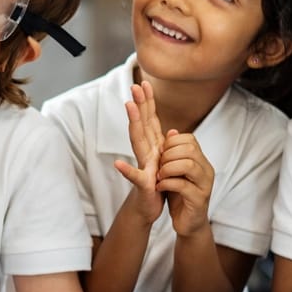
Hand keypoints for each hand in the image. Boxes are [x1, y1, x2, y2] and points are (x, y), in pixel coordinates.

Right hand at [114, 82, 165, 224]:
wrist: (148, 208)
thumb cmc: (156, 184)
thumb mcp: (165, 162)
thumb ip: (165, 146)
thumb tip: (173, 130)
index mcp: (153, 147)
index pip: (150, 121)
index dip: (148, 103)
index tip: (145, 84)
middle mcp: (146, 153)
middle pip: (142, 125)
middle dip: (139, 105)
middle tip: (135, 86)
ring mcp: (143, 166)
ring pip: (138, 142)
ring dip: (134, 124)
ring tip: (129, 108)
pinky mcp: (143, 184)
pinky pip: (135, 176)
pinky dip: (126, 170)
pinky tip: (117, 163)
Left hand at [157, 130, 213, 236]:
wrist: (187, 222)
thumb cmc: (179, 195)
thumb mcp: (174, 171)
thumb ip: (172, 153)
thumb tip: (172, 131)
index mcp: (200, 161)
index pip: (190, 139)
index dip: (171, 143)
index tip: (160, 153)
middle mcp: (206, 170)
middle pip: (190, 149)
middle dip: (168, 155)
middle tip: (158, 166)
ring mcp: (205, 185)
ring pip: (188, 165)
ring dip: (168, 169)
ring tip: (159, 176)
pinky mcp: (199, 200)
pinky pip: (183, 186)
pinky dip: (167, 184)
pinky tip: (160, 187)